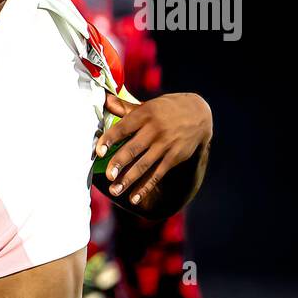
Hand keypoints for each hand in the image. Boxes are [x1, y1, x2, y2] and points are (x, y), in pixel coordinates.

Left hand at [95, 92, 211, 205]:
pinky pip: (158, 174)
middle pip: (134, 148)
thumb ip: (125, 107)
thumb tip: (105, 100)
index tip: (98, 151)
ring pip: (144, 165)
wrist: (199, 114)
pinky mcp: (174, 157)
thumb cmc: (166, 109)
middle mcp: (155, 130)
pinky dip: (146, 187)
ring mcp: (166, 145)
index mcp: (145, 115)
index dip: (110, 139)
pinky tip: (134, 198)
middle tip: (108, 175)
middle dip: (120, 163)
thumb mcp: (147, 105)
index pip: (123, 128)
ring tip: (115, 191)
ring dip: (129, 179)